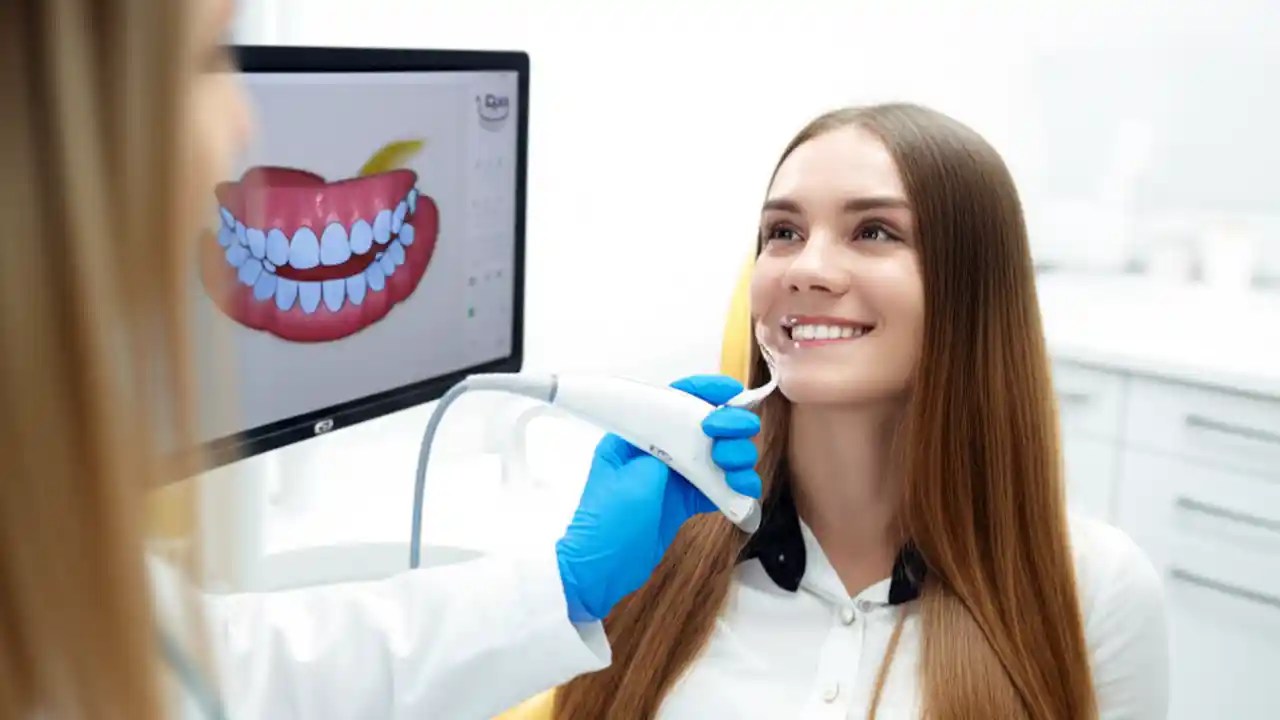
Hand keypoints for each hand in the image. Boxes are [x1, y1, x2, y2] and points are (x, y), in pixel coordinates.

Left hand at [555, 374, 762, 621]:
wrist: (599, 571)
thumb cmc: (605, 521)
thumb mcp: (634, 476)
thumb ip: (669, 451)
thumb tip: (701, 434)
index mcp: (638, 433)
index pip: (675, 400)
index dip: (706, 392)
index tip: (733, 394)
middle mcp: (660, 449)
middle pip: (705, 426)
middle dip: (728, 429)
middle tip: (730, 443)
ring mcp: (675, 476)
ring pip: (718, 455)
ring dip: (736, 458)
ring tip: (734, 471)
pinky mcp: (686, 502)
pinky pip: (719, 486)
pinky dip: (735, 487)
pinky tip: (743, 492)